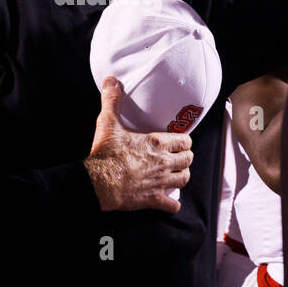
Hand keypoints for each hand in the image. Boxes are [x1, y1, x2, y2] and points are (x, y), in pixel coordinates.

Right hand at [83, 77, 187, 213]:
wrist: (99, 182)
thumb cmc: (105, 153)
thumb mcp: (108, 123)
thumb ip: (112, 101)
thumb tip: (111, 81)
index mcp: (157, 143)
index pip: (184, 141)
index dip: (184, 141)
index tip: (180, 141)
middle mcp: (163, 163)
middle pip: (188, 160)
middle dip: (186, 158)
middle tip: (179, 157)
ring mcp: (160, 182)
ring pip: (184, 179)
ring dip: (182, 176)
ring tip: (177, 174)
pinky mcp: (153, 200)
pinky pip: (172, 205)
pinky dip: (173, 204)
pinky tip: (170, 202)